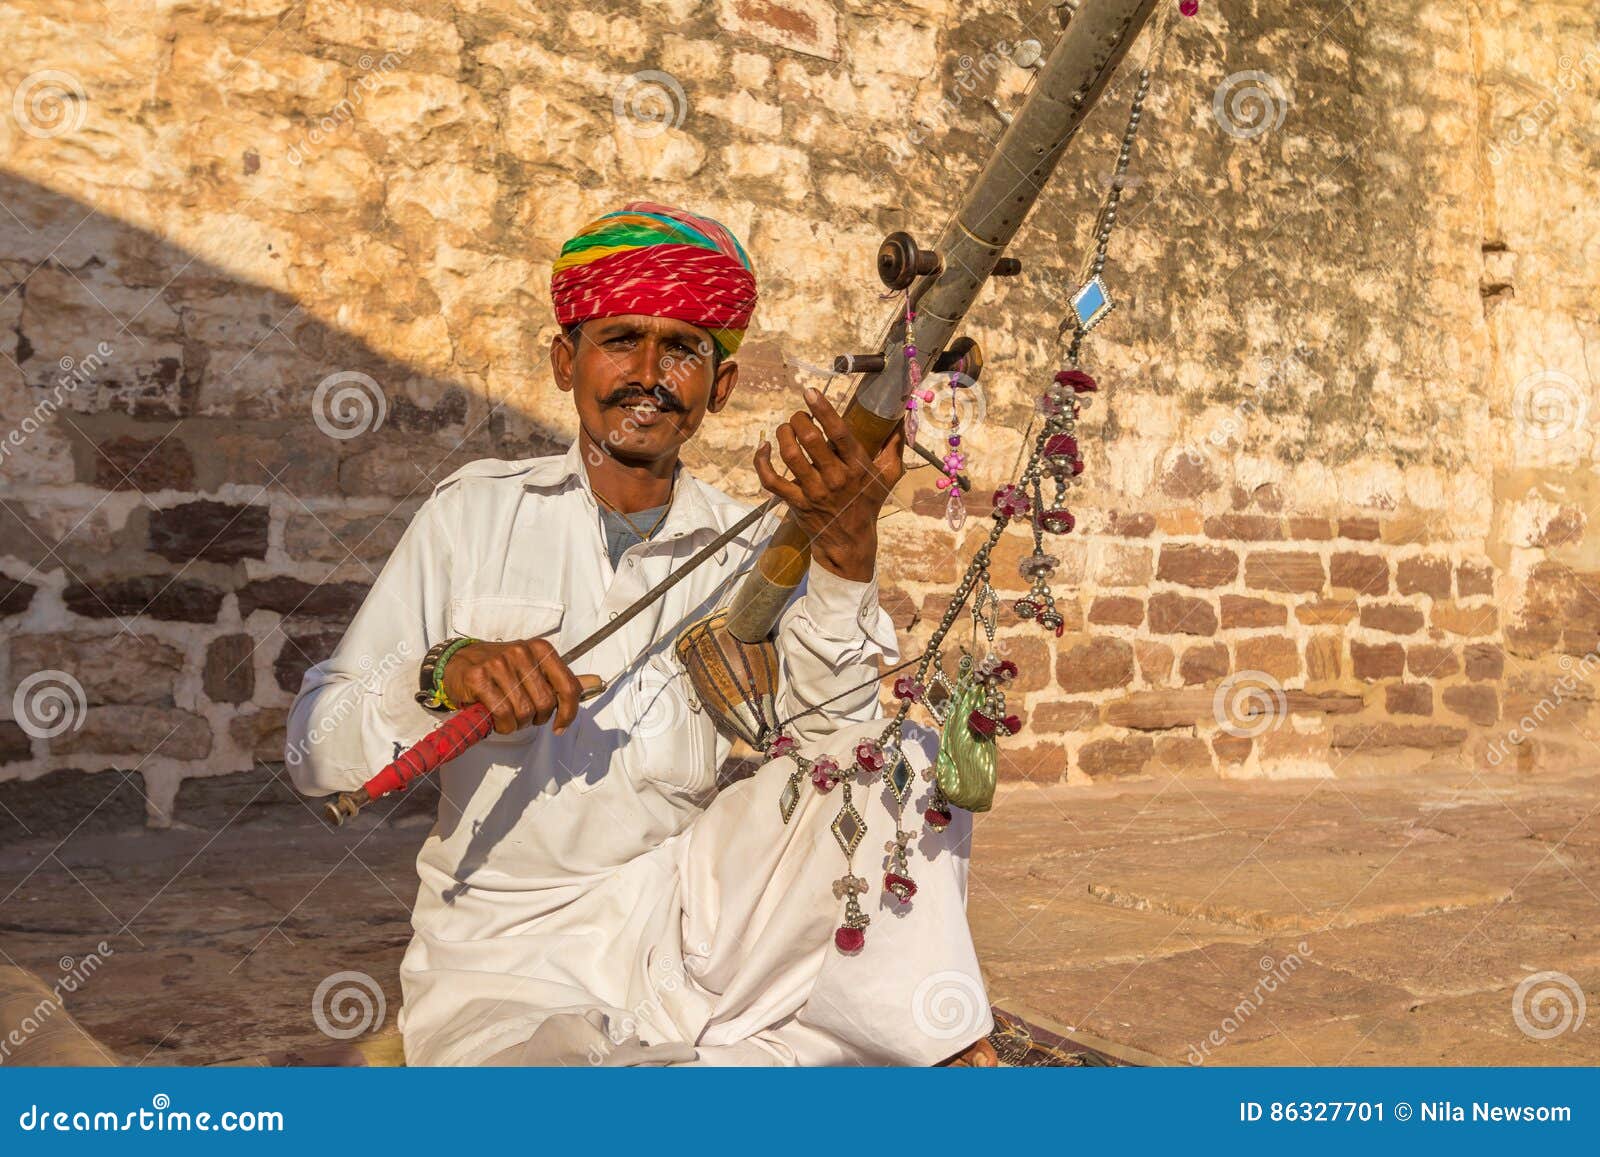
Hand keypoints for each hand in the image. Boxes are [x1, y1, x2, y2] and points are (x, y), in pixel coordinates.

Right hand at [441, 638, 583, 735]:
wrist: (458, 662)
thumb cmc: (501, 670)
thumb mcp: (534, 669)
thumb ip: (562, 679)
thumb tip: (596, 682)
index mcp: (541, 650)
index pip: (568, 686)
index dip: (569, 712)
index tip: (560, 726)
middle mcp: (522, 653)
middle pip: (545, 703)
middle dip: (536, 719)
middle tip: (523, 716)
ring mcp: (499, 663)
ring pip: (523, 711)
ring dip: (517, 724)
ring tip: (508, 716)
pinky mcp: (478, 677)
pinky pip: (502, 713)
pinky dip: (502, 725)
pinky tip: (497, 720)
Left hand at [753, 386, 905, 582]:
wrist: (850, 542)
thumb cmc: (868, 503)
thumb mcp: (888, 476)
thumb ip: (894, 446)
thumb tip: (900, 418)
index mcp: (857, 467)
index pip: (839, 433)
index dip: (823, 409)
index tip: (810, 392)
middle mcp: (834, 478)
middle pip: (810, 439)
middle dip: (799, 419)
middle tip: (799, 416)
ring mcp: (813, 491)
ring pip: (790, 456)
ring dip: (783, 435)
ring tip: (785, 428)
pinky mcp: (795, 502)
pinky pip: (771, 480)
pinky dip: (762, 461)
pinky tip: (764, 447)